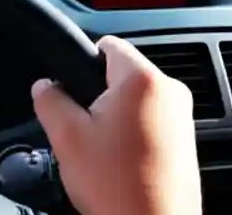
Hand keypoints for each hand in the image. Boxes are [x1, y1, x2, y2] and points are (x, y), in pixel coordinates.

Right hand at [31, 36, 200, 214]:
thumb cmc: (116, 186)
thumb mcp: (66, 136)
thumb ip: (49, 98)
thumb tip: (45, 86)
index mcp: (142, 80)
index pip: (107, 44)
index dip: (82, 62)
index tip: (72, 90)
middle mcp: (171, 91)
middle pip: (121, 74)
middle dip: (98, 96)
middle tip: (85, 130)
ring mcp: (183, 117)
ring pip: (135, 101)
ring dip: (115, 118)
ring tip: (104, 152)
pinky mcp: (186, 141)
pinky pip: (151, 122)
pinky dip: (133, 135)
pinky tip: (121, 163)